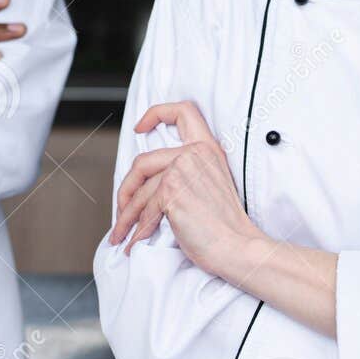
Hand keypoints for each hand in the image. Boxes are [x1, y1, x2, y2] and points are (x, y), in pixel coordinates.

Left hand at [107, 100, 260, 277]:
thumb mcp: (209, 185)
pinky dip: (136, 231)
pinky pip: (145, 211)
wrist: (238, 246)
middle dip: (126, 190)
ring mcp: (181, 170)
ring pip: (139, 192)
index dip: (156, 114)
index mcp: (206, 148)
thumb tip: (148, 185)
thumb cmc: (224, 226)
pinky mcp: (171, 191)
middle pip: (143, 162)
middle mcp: (194, 154)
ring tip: (122, 234)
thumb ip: (186, 172)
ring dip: (126, 218)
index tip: (140, 127)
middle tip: (121, 209)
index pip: (183, 112)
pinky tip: (134, 243)